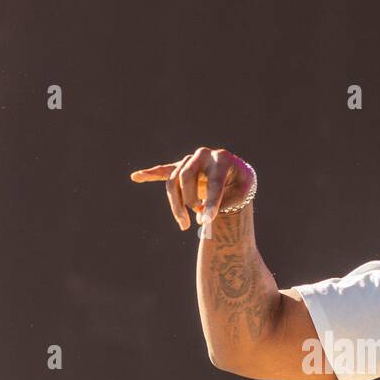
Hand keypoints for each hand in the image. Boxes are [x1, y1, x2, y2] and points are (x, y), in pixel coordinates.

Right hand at [130, 147, 254, 230]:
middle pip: (186, 178)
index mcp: (222, 160)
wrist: (236, 173)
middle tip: (199, 220)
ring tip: (185, 225)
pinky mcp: (181, 168)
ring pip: (173, 182)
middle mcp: (203, 155)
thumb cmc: (241, 184)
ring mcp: (190, 160)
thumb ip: (225, 203)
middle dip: (190, 202)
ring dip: (177, 205)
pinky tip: (136, 176)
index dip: (210, 203)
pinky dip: (150, 174)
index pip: (213, 183)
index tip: (205, 221)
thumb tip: (199, 216)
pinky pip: (163, 171)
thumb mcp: (243, 193)